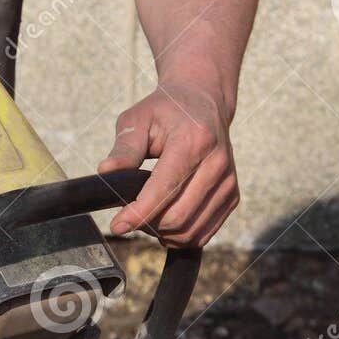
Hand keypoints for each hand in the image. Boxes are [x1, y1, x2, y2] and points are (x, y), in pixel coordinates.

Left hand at [99, 79, 238, 247]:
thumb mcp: (138, 119)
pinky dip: (180, 236)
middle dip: (147, 224)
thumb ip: (124, 148)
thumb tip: (106, 172)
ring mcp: (228, 182)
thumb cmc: (166, 111)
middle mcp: (216, 163)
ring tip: (148, 215)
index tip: (117, 226)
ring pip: (190, 231)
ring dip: (162, 233)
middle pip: (177, 217)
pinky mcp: (232, 197)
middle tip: (131, 214)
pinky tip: (166, 222)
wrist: (204, 102)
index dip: (138, 214)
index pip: (164, 190)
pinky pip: (203, 234)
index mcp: (193, 141)